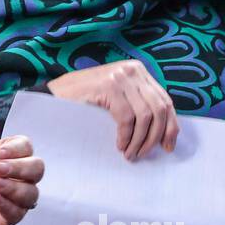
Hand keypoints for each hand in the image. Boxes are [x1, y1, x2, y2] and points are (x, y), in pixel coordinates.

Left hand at [0, 136, 42, 224]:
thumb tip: (1, 154)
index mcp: (9, 155)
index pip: (26, 148)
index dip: (17, 149)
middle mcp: (17, 176)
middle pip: (36, 169)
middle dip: (21, 168)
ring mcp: (13, 197)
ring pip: (31, 193)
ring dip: (14, 187)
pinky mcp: (6, 217)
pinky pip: (16, 214)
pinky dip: (8, 205)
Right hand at [48, 61, 178, 160]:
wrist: (54, 94)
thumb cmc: (85, 100)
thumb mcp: (118, 96)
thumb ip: (138, 103)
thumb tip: (162, 130)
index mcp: (139, 71)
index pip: (165, 100)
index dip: (170, 126)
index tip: (168, 146)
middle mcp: (133, 70)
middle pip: (160, 108)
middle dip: (156, 136)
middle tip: (145, 153)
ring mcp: (120, 77)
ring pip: (145, 116)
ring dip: (140, 140)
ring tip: (131, 153)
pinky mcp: (108, 86)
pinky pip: (126, 118)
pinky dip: (126, 136)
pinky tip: (120, 145)